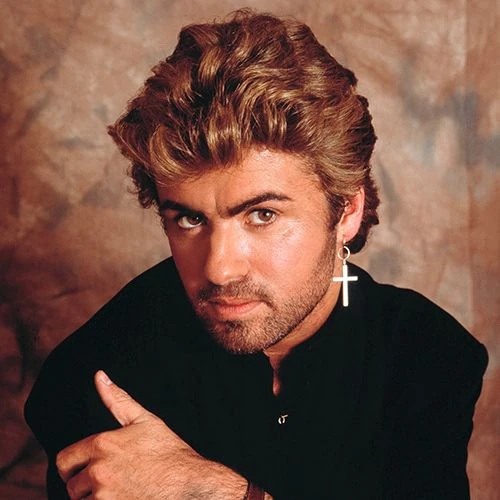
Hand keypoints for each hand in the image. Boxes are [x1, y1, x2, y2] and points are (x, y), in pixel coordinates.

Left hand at [56, 370, 246, 498]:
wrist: (189, 483)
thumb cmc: (168, 452)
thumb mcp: (143, 420)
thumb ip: (116, 399)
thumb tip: (99, 376)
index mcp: (103, 445)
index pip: (64, 460)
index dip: (73, 464)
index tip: (84, 467)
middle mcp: (99, 471)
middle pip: (71, 485)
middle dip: (83, 483)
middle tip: (104, 480)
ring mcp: (104, 496)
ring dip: (93, 498)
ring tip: (116, 490)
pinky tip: (121, 498)